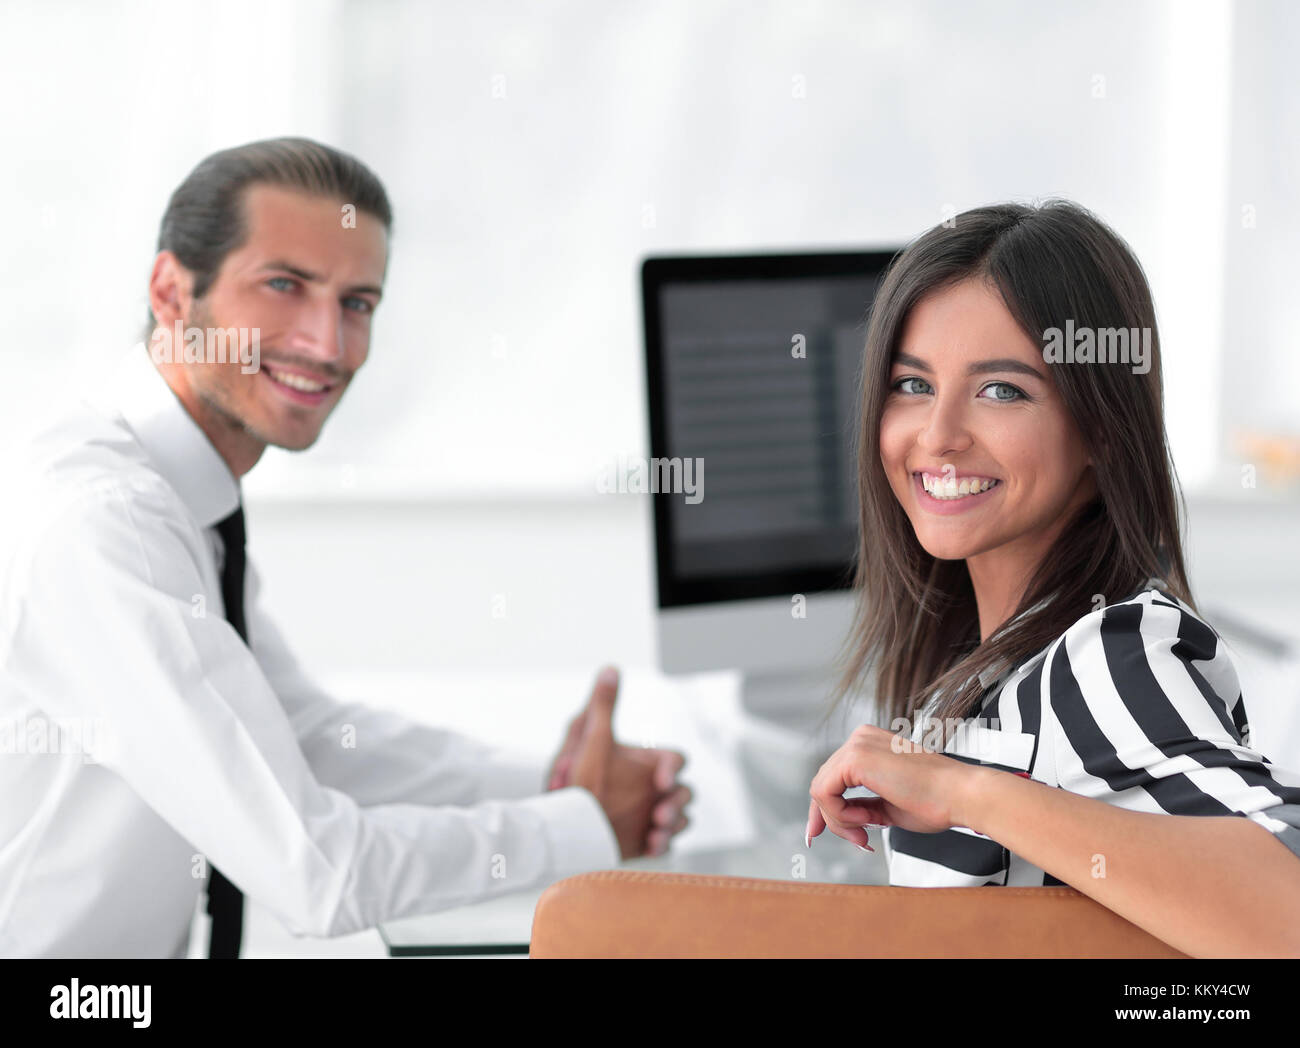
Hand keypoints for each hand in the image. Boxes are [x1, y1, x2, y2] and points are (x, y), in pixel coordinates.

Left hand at [549, 666, 691, 858]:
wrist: (561, 825)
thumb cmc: (576, 780)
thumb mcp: (590, 741)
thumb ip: (602, 705)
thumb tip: (609, 669)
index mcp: (645, 763)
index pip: (676, 760)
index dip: (673, 769)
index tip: (660, 782)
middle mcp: (652, 788)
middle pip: (685, 790)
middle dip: (678, 801)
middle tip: (660, 814)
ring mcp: (652, 813)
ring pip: (681, 816)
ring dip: (675, 822)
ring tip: (657, 830)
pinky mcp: (646, 839)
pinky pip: (667, 841)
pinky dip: (663, 843)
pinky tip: (650, 846)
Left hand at [805, 724, 988, 850]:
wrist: (960, 795)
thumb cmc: (936, 801)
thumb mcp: (888, 806)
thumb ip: (863, 807)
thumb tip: (839, 820)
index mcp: (869, 745)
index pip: (833, 778)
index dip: (828, 810)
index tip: (824, 832)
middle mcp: (860, 739)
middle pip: (824, 784)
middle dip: (833, 819)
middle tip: (859, 841)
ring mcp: (856, 745)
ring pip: (821, 790)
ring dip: (839, 820)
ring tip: (866, 832)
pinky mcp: (855, 757)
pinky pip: (824, 793)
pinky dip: (839, 814)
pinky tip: (866, 820)